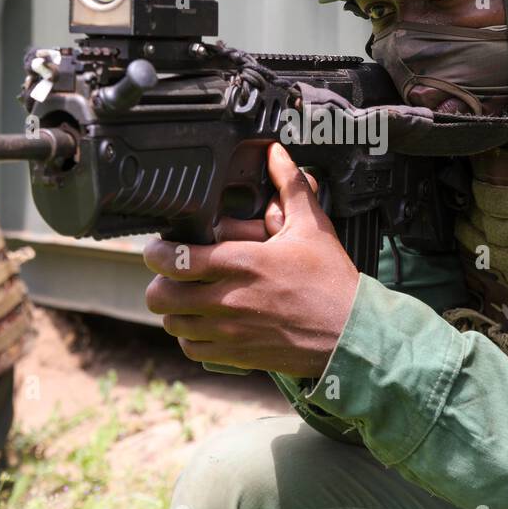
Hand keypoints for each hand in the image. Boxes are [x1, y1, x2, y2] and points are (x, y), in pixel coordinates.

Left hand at [143, 143, 360, 377]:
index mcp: (242, 263)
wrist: (351, 335)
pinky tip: (204, 323)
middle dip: (160, 281)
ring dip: (175, 309)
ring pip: (172, 323)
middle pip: (161, 295)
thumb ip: (290, 186)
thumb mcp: (312, 227)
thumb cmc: (331, 282)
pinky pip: (191, 348)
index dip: (156, 252)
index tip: (160, 247)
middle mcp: (229, 299)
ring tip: (189, 297)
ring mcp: (230, 332)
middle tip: (173, 273)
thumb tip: (277, 153)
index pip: (175, 260)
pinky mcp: (236, 355)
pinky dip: (190, 335)